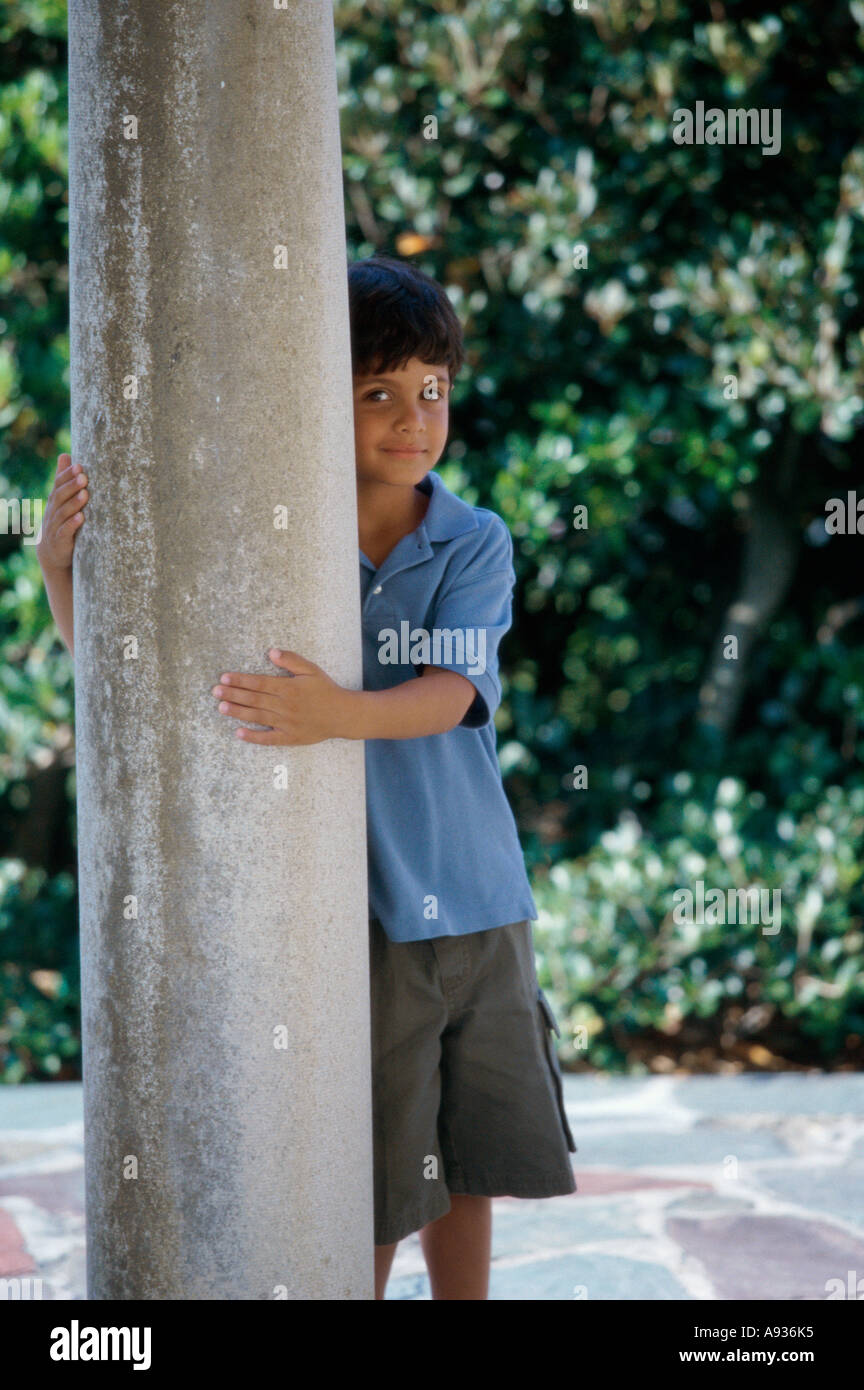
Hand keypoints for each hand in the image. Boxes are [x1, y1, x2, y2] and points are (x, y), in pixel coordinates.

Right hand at [36, 454, 88, 570]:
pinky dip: (72, 524)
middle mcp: (53, 511)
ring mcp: (55, 526)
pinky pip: (65, 532)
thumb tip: (65, 454)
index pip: (58, 484)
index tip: (79, 465)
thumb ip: (63, 479)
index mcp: (55, 500)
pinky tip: (81, 517)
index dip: (67, 475)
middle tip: (84, 476)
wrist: (53, 553)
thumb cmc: (62, 521)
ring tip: (85, 494)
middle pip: (60, 496)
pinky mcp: (60, 541)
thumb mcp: (62, 500)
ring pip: (62, 513)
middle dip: (72, 486)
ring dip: (74, 503)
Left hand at [211, 647, 350, 745]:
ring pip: (258, 716)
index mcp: (289, 688)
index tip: (225, 678)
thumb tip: (271, 652)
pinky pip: (269, 739)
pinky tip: (239, 733)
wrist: (343, 715)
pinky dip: (254, 737)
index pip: (259, 683)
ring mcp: (287, 723)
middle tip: (215, 692)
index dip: (240, 680)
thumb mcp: (312, 670)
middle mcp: (285, 705)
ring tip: (221, 708)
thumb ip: (291, 660)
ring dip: (238, 712)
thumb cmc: (326, 690)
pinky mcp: (290, 737)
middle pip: (254, 699)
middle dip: (233, 694)